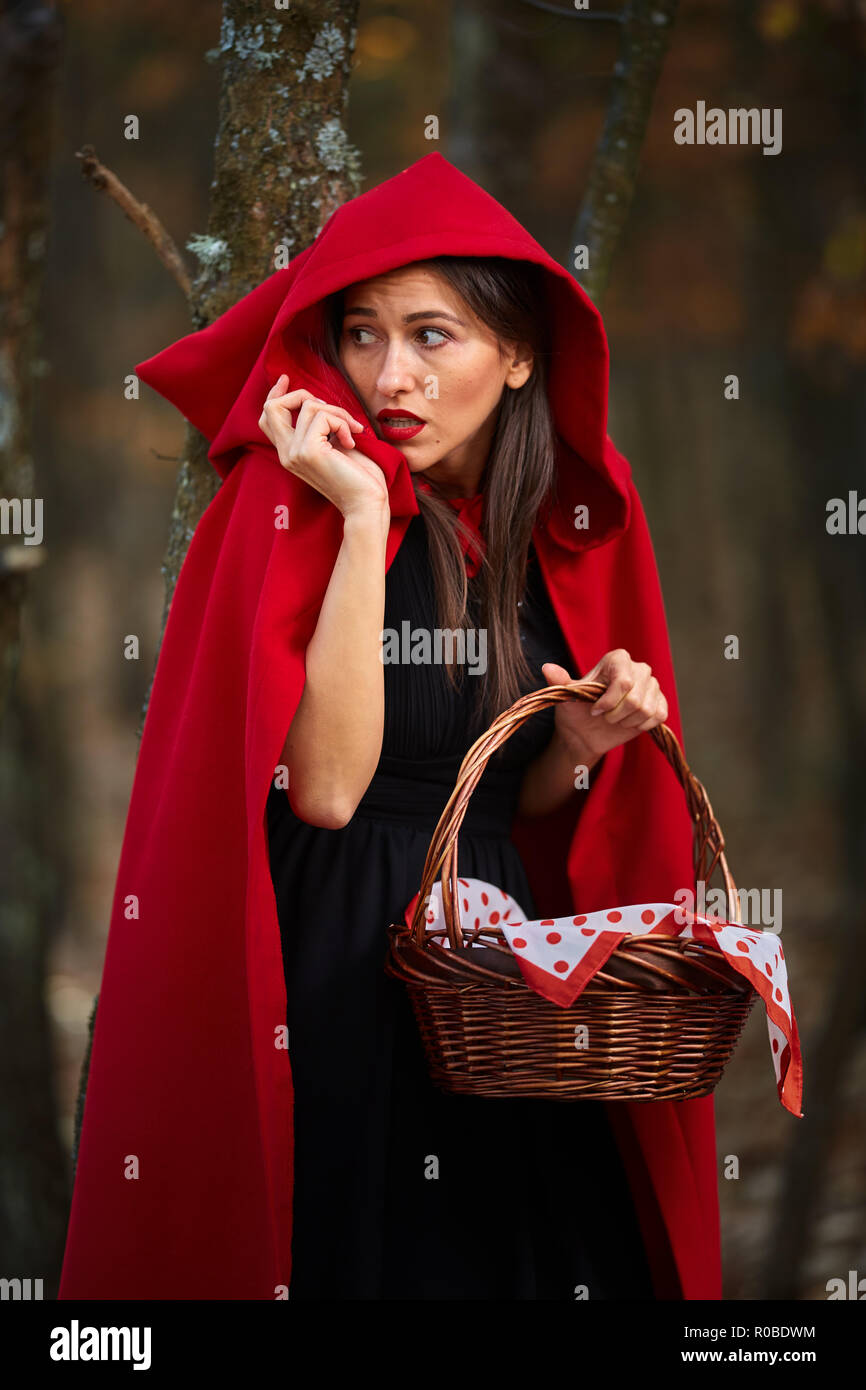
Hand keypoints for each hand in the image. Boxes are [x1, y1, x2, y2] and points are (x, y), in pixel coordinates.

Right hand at [258, 373, 389, 519]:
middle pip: (273, 406)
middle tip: (329, 407)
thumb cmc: (359, 478)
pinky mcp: (308, 451)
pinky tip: (352, 440)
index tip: (285, 379)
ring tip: (352, 431)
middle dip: (302, 395)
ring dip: (338, 412)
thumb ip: (321, 427)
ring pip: (309, 406)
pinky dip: (343, 421)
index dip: (275, 394)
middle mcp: (286, 454)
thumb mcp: (335, 445)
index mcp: (290, 453)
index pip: (268, 418)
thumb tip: (315, 401)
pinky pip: (323, 415)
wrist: (367, 503)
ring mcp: (294, 453)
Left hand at [541, 650, 668, 765]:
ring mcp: (652, 685)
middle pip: (636, 699)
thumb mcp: (566, 696)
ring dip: (626, 722)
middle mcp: (639, 668)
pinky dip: (641, 725)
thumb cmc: (576, 709)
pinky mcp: (660, 703)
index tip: (594, 711)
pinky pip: (658, 716)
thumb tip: (547, 668)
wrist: (586, 731)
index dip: (609, 702)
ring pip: (647, 709)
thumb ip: (559, 681)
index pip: (624, 682)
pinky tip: (629, 723)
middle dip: (616, 715)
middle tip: (604, 717)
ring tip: (615, 720)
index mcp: (618, 659)